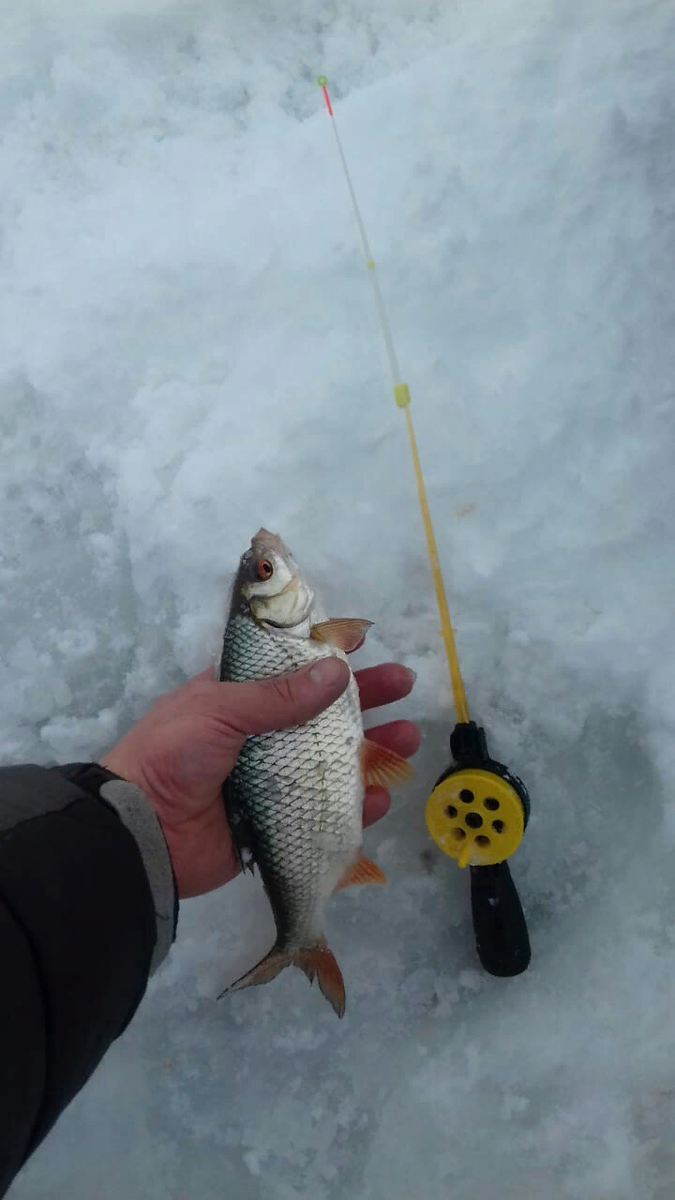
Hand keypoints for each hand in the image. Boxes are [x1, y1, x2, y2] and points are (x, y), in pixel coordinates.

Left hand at [100, 658, 418, 898]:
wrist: (143, 832)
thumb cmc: (172, 754)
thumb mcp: (218, 710)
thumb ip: (278, 695)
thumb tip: (335, 670)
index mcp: (236, 698)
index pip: (289, 668)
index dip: (325, 653)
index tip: (362, 641)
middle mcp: (260, 735)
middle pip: (322, 711)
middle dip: (365, 698)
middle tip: (403, 684)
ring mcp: (274, 779)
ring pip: (334, 760)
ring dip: (373, 748)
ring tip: (409, 738)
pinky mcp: (281, 822)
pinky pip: (328, 810)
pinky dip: (359, 804)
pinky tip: (382, 793)